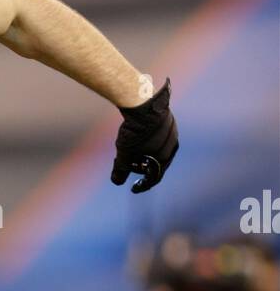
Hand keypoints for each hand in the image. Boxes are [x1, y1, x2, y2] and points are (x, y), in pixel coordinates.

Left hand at [111, 78, 178, 192]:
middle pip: (156, 164)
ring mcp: (172, 132)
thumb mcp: (124, 154)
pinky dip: (149, 141)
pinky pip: (159, 135)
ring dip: (146, 153)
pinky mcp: (169, 120)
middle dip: (142, 168)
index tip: (133, 188)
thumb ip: (121, 170)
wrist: (145, 102)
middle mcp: (172, 147)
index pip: (154, 178)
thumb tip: (117, 182)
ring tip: (132, 151)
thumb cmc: (136, 132)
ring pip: (158, 148)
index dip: (142, 185)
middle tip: (129, 167)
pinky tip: (139, 136)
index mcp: (164, 159)